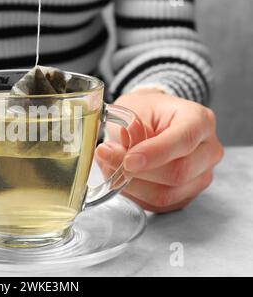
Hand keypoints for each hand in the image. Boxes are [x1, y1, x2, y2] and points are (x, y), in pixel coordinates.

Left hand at [95, 88, 223, 212]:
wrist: (150, 123)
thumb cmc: (144, 113)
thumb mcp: (133, 108)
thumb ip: (131, 126)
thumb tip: (126, 142)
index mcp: (200, 120)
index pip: (184, 140)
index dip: (155, 153)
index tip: (128, 159)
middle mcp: (207, 151)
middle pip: (178, 173)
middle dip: (137, 171)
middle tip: (105, 156)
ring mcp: (200, 177)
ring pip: (165, 195)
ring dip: (130, 184)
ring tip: (108, 164)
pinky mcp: (185, 196)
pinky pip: (156, 205)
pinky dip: (132, 193)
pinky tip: (119, 176)